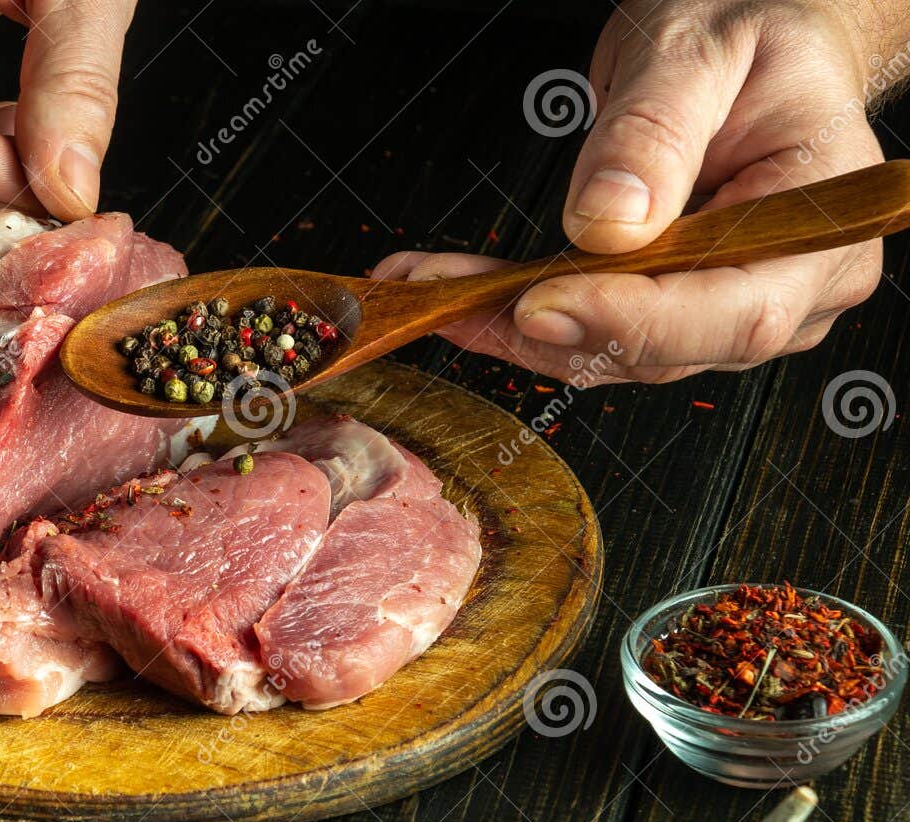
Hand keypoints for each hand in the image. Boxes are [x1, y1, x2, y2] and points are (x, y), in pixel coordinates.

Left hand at [373, 0, 899, 383]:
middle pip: (662, 348)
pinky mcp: (678, 315)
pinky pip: (596, 333)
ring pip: (614, 353)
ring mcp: (733, 310)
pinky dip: (521, 316)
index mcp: (822, 224)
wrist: (759, 42)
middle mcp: (790, 287)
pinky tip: (464, 293)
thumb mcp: (699, 52)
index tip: (536, 303)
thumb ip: (653, 134)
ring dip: (513, 328)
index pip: (731, 309)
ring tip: (435, 286)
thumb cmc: (755, 33)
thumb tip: (607, 224)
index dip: (627, 318)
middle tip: (448, 298)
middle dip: (545, 328)